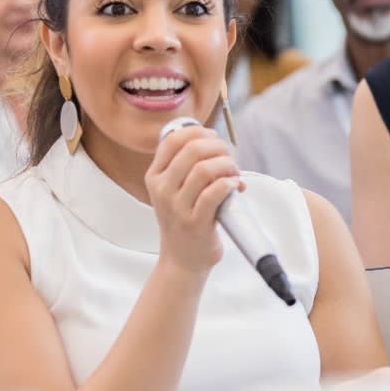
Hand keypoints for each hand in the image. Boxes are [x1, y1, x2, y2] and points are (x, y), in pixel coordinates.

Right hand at [147, 122, 242, 275]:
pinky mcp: (195, 223)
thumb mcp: (173, 191)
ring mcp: (177, 207)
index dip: (198, 131)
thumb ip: (187, 166)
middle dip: (218, 147)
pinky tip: (234, 185)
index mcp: (155, 176)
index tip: (214, 137)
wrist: (182, 259)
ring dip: (227, 165)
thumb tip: (217, 143)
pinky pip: (214, 193)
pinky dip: (229, 183)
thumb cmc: (184, 219)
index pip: (172, 140)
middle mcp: (162, 190)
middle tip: (229, 156)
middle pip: (192, 150)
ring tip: (234, 173)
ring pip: (204, 169)